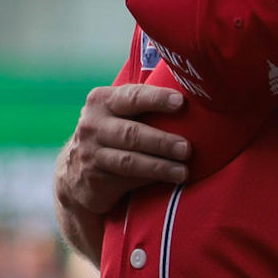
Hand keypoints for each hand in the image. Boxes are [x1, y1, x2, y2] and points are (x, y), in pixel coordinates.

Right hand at [54, 82, 191, 237]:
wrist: (77, 171)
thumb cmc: (116, 135)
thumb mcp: (122, 114)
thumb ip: (146, 104)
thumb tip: (200, 96)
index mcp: (102, 100)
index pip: (133, 97)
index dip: (157, 99)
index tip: (181, 102)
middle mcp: (92, 123)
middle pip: (132, 132)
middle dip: (162, 141)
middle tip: (187, 148)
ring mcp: (90, 151)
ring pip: (129, 160)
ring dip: (160, 166)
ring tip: (184, 171)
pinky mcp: (93, 176)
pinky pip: (125, 178)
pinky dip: (149, 179)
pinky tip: (169, 180)